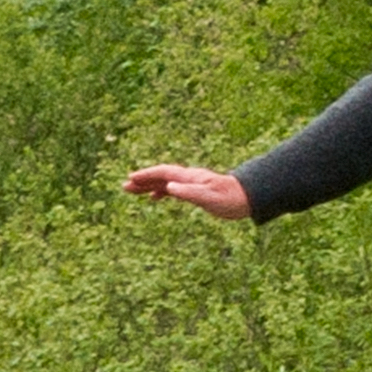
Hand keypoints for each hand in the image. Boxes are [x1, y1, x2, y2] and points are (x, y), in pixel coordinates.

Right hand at [123, 164, 252, 219]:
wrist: (246, 198)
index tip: (131, 178)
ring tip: (133, 191)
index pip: (164, 173)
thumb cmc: (229, 199)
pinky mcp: (196, 191)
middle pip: (162, 176)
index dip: (147, 175)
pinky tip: (155, 198)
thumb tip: (169, 187)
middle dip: (143, 180)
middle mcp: (189, 178)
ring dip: (149, 185)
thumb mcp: (208, 198)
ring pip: (165, 182)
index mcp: (190, 178)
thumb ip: (189, 192)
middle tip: (124, 186)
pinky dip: (161, 191)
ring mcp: (192, 183)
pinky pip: (173, 189)